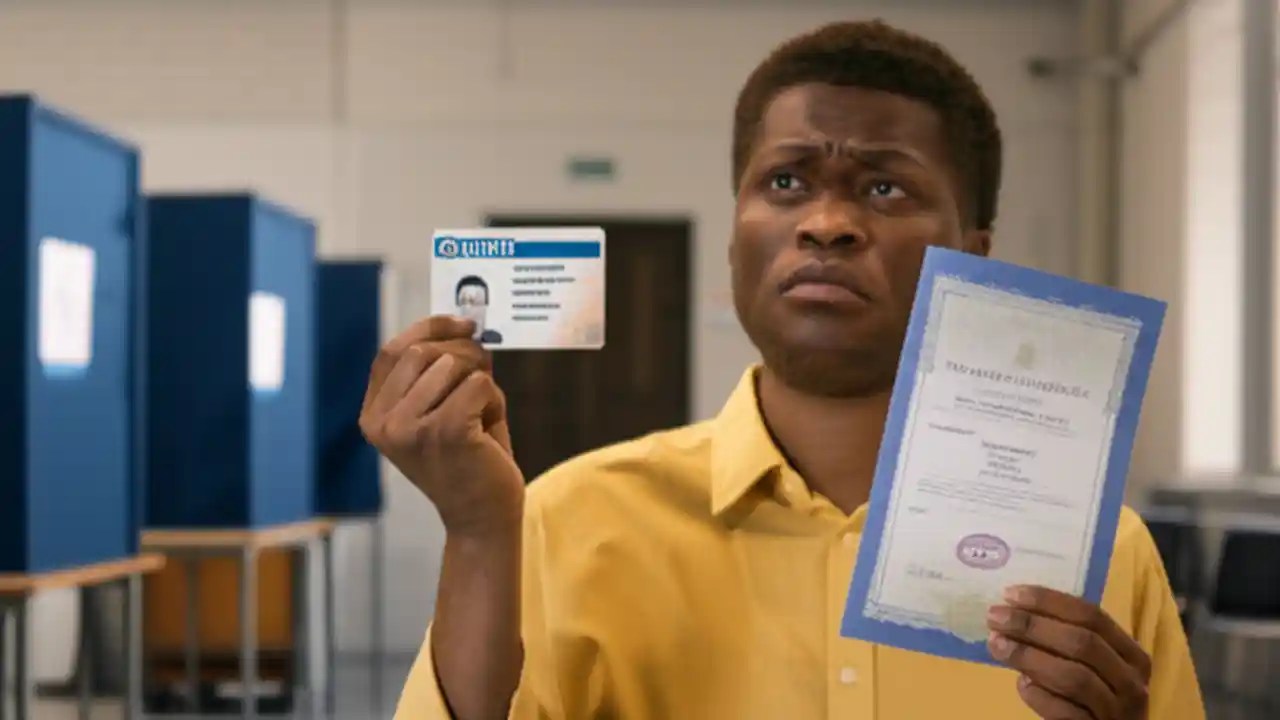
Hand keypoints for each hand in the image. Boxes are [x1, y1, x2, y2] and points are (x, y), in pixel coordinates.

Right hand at [359, 315, 525, 536]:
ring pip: (454, 363)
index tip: (463, 323)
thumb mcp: (442, 409)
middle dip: (464, 354)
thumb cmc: (469, 460)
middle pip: (423, 351)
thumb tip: (465, 326)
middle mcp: (383, 423)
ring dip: (480, 382)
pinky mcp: (444, 431)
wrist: (482, 519)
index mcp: (374, 416)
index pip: (391, 350)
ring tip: (481, 416)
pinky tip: (488, 429)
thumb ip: (444, 371)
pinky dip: (494, 400)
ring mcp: (409, 428)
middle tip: (484, 376)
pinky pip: (479, 384)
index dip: (429, 328)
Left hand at [986, 585, 1149, 718]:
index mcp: (1132, 655)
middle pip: (1083, 643)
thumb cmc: (1094, 699)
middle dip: (1033, 625)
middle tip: (994, 617)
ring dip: (1029, 656)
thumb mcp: (1091, 666)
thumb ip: (1065, 641)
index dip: (1049, 601)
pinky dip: (1040, 696)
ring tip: (997, 645)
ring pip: (1074, 677)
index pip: (1092, 616)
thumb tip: (1012, 612)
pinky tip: (1021, 685)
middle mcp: (1132, 683)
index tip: (1009, 594)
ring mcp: (1117, 712)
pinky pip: (1065, 712)